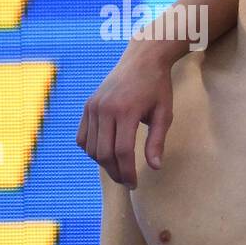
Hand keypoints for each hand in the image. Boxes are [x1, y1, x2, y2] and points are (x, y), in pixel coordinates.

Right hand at [75, 45, 174, 187]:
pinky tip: (105, 155)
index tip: (134, 184)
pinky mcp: (88, 106)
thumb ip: (157, 141)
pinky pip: (82, 136)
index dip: (127, 172)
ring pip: (90, 147)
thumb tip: (154, 167)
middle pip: (103, 152)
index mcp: (125, 111)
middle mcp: (104, 109)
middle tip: (128, 182)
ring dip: (103, 163)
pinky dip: (91, 150)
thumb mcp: (164, 114)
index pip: (122, 151)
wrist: (142, 60)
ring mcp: (92, 107)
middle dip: (115, 172)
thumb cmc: (157, 87)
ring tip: (119, 170)